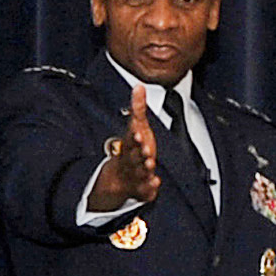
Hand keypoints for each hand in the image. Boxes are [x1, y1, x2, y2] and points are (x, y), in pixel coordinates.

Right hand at [89, 101, 161, 215]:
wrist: (120, 176)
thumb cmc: (133, 148)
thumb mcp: (136, 126)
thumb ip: (138, 108)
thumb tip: (139, 86)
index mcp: (130, 145)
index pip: (131, 141)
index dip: (135, 138)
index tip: (138, 134)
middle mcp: (131, 160)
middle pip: (134, 157)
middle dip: (140, 154)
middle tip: (147, 152)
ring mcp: (135, 174)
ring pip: (138, 173)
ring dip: (144, 170)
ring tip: (150, 166)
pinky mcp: (141, 187)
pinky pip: (144, 189)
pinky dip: (149, 188)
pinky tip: (156, 183)